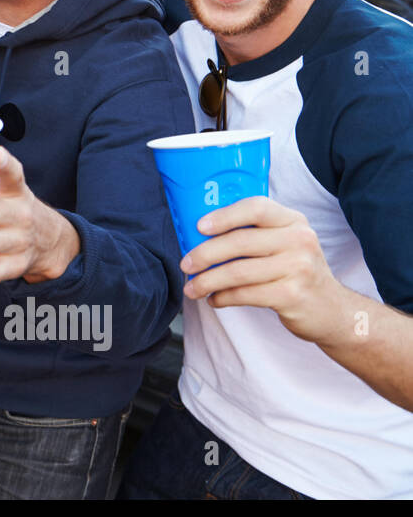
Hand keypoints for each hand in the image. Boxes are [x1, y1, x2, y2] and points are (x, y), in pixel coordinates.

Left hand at [181, 197, 344, 342]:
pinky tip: (214, 299)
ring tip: (193, 288)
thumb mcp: (285, 243)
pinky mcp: (292, 295)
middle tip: (185, 265)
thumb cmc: (295, 271)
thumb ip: (255, 232)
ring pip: (238, 271)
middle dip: (204, 254)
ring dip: (208, 281)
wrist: (331, 309)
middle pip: (240, 242)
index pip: (257, 207)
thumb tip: (200, 233)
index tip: (199, 226)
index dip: (225, 216)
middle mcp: (299, 240)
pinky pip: (245, 294)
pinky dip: (223, 297)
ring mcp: (298, 268)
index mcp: (293, 221)